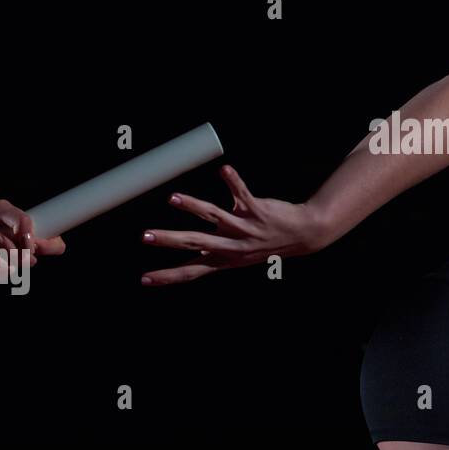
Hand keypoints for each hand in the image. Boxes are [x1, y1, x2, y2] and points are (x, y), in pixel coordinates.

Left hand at [0, 199, 65, 277]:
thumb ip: (17, 216)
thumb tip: (28, 232)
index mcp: (29, 239)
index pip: (55, 246)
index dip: (51, 246)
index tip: (30, 238)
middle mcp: (21, 255)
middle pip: (29, 262)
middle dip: (9, 246)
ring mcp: (6, 267)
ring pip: (9, 269)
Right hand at [140, 164, 327, 285]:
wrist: (304, 235)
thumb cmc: (266, 242)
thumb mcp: (238, 254)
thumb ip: (213, 249)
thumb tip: (192, 247)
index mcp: (224, 259)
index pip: (190, 271)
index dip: (167, 276)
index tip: (144, 279)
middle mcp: (232, 246)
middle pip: (195, 242)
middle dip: (169, 240)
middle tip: (146, 236)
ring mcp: (245, 229)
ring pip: (215, 216)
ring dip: (193, 207)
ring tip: (173, 198)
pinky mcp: (258, 211)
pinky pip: (243, 194)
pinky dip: (233, 182)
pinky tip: (224, 170)